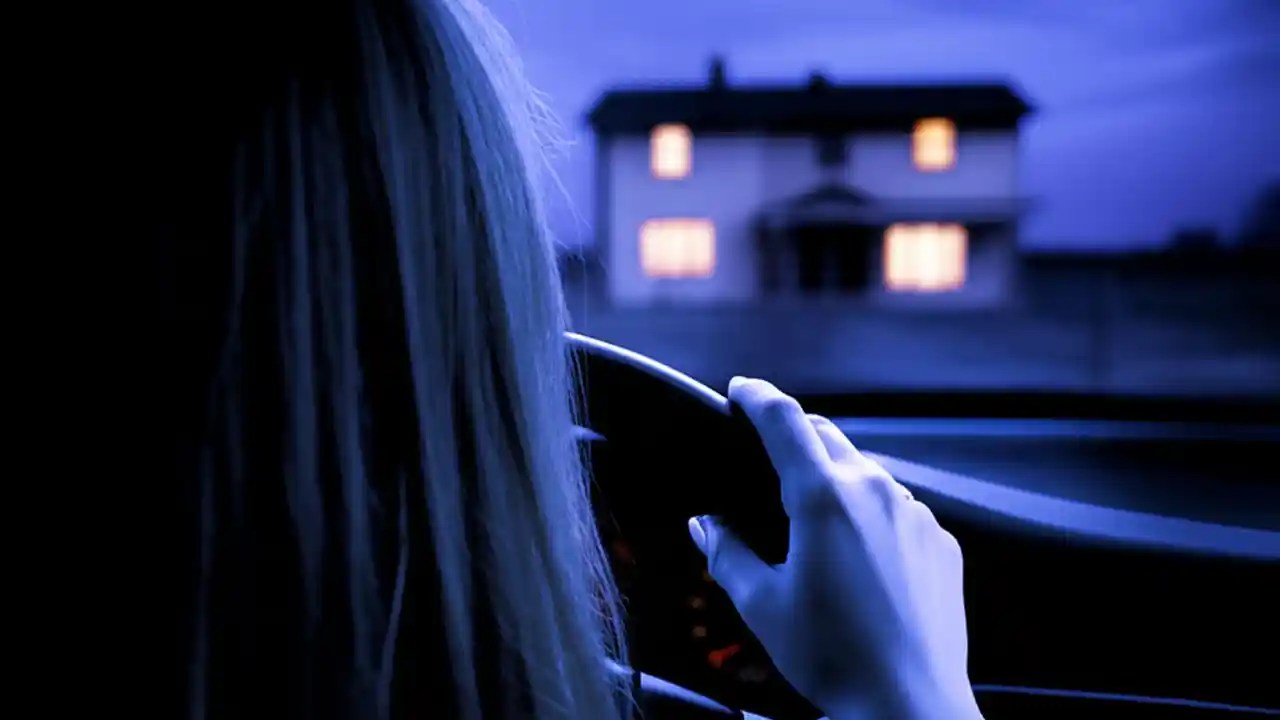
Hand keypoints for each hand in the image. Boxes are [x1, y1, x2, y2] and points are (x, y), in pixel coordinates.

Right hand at [689, 378, 980, 719]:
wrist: (911, 703)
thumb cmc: (831, 655)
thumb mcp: (762, 605)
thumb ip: (727, 552)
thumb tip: (704, 523)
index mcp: (823, 497)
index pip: (785, 419)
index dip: (757, 396)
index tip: (740, 389)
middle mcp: (874, 490)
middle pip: (827, 435)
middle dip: (795, 434)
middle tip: (767, 454)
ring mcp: (915, 513)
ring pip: (864, 474)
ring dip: (835, 479)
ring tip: (814, 523)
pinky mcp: (941, 540)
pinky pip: (898, 510)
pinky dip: (871, 516)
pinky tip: (859, 560)